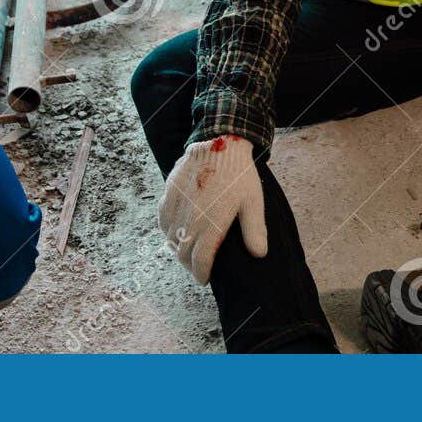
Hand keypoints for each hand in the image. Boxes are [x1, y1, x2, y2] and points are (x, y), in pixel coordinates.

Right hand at [158, 135, 267, 283]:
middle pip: (182, 252)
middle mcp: (190, 217)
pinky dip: (167, 230)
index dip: (201, 273)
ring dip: (178, 249)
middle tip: (198, 268)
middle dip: (189, 265)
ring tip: (188, 252)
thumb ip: (254, 229)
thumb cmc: (239, 174)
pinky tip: (175, 232)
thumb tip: (259, 254)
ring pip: (170, 238)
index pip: (200, 260)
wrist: (220, 142)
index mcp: (210, 223)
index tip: (205, 279)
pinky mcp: (169, 192)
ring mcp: (177, 204)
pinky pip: (162, 219)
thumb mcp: (253, 201)